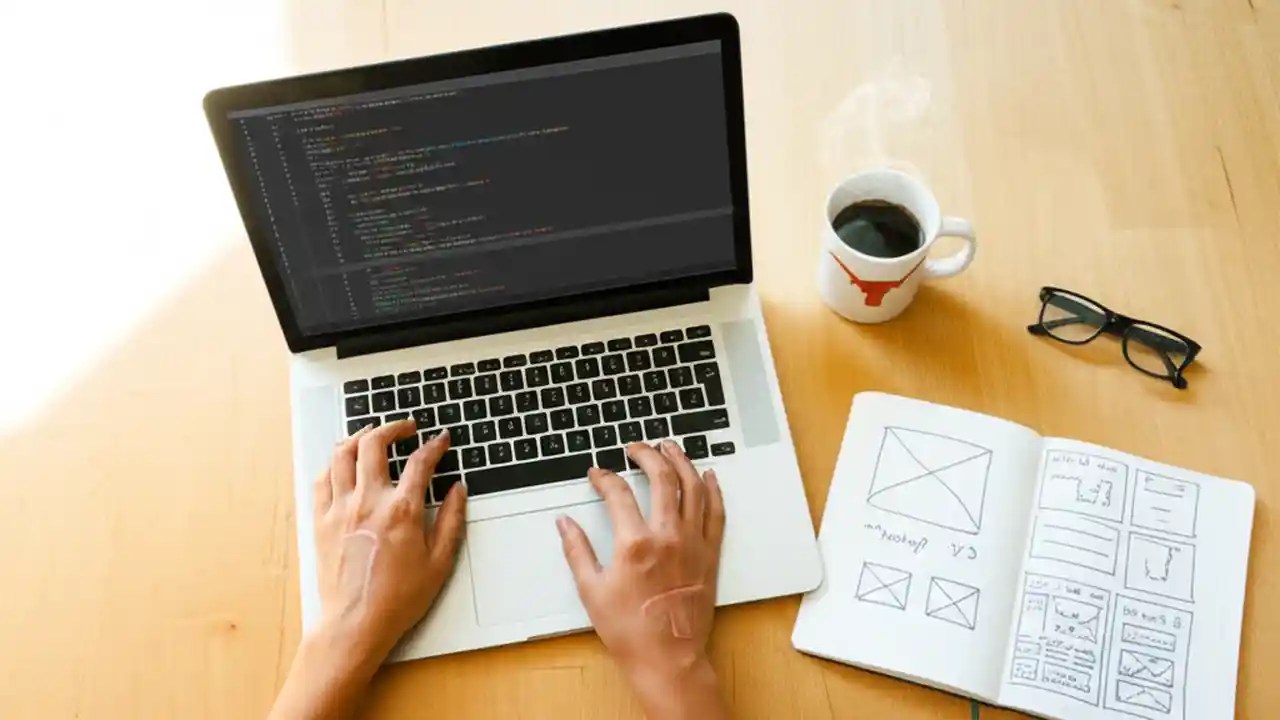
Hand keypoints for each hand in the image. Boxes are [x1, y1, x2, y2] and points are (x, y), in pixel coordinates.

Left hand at [312, 420, 465, 663]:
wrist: (355, 623)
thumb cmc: (397, 599)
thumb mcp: (439, 562)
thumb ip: (452, 520)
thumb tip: (459, 490)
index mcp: (401, 511)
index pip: (420, 461)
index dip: (434, 445)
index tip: (440, 440)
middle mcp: (368, 502)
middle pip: (374, 444)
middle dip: (393, 427)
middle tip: (406, 428)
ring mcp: (340, 509)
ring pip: (342, 453)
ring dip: (359, 437)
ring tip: (372, 435)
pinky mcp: (321, 521)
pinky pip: (322, 479)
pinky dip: (334, 464)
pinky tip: (343, 464)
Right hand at [556, 441, 726, 719]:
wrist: (668, 658)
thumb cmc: (629, 630)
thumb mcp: (591, 590)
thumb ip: (576, 550)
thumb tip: (564, 523)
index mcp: (634, 544)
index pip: (618, 493)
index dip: (604, 477)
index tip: (597, 474)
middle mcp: (668, 536)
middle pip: (662, 478)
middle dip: (647, 454)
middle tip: (636, 447)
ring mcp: (693, 543)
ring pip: (694, 487)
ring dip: (682, 462)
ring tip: (670, 447)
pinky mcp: (710, 554)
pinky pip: (716, 513)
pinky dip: (713, 490)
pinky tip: (708, 476)